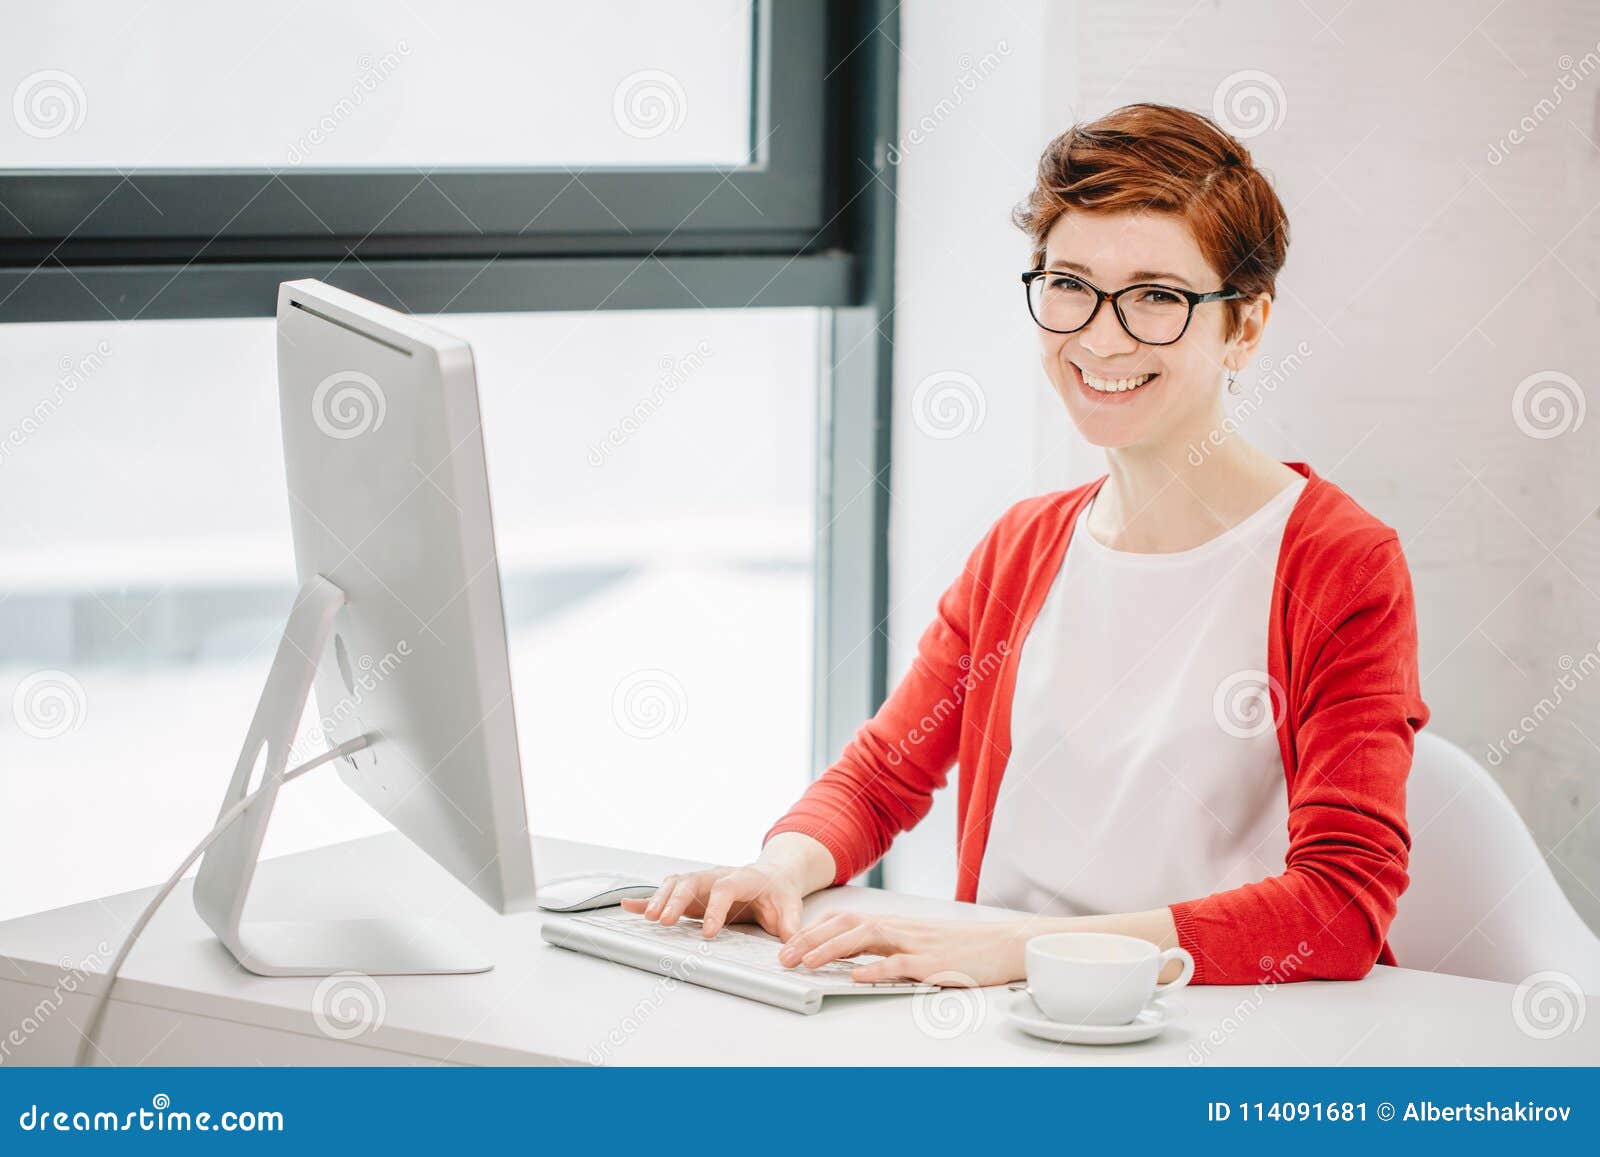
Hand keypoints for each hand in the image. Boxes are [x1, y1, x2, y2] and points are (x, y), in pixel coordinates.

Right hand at [619, 863, 805, 939]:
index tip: (709, 932)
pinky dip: (647, 899)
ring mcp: (702, 882)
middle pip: (693, 881)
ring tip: (650, 919)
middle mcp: (717, 875)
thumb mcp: (790, 907)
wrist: (773, 876)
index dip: (715, 908)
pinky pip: (666, 892)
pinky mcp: (691, 892)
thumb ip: (791, 924)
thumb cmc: (778, 892)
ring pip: (676, 883)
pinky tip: (629, 906)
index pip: (725, 888)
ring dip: (661, 899)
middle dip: (677, 899)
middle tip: (666, 921)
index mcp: (743, 877)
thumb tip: (793, 945)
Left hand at [776, 911, 1024, 985]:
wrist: (1007, 943)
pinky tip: (858, 976)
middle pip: (848, 925)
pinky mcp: (935, 964)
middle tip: (785, 956)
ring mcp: (918, 944)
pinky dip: (877, 969)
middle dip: (812, 939)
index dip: (816, 929)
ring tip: (808, 963)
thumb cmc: (967, 946)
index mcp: (897, 924)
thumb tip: (858, 961)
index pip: (847, 919)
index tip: (790, 942)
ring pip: (868, 938)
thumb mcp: (922, 942)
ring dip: (833, 950)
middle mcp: (902, 928)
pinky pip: (901, 964)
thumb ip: (892, 948)